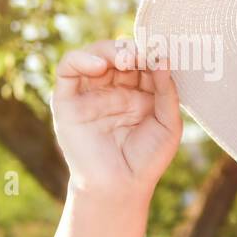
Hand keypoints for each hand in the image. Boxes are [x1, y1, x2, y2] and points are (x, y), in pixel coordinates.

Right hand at [51, 38, 181, 201]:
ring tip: (125, 58)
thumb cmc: (147, 159)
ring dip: (108, 50)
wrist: (121, 187)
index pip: (142, 63)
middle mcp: (113, 90)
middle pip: (117, 54)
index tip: (162, 53)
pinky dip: (80, 59)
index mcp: (139, 93)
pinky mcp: (67, 101)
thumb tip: (163, 59)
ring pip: (92, 56)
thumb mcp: (168, 123)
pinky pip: (67, 70)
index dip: (150, 55)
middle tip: (143, 54)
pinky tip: (100, 66)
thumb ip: (167, 92)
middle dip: (130, 50)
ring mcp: (90, 94)